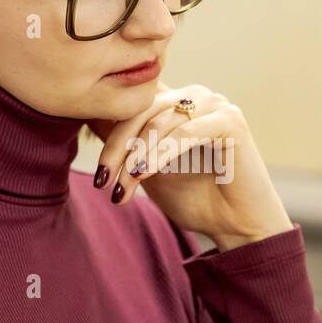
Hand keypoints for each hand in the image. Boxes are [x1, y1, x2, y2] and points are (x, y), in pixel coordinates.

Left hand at [89, 80, 292, 249]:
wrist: (236, 227)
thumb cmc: (193, 197)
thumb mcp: (146, 168)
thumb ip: (124, 144)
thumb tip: (84, 117)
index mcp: (175, 101)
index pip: (131, 105)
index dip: (109, 135)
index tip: (99, 175)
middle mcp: (194, 95)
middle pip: (141, 110)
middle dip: (117, 148)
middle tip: (104, 181)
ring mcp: (214, 104)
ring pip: (160, 123)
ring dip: (137, 157)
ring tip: (123, 187)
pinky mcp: (230, 120)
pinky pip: (185, 132)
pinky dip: (162, 153)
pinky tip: (144, 174)